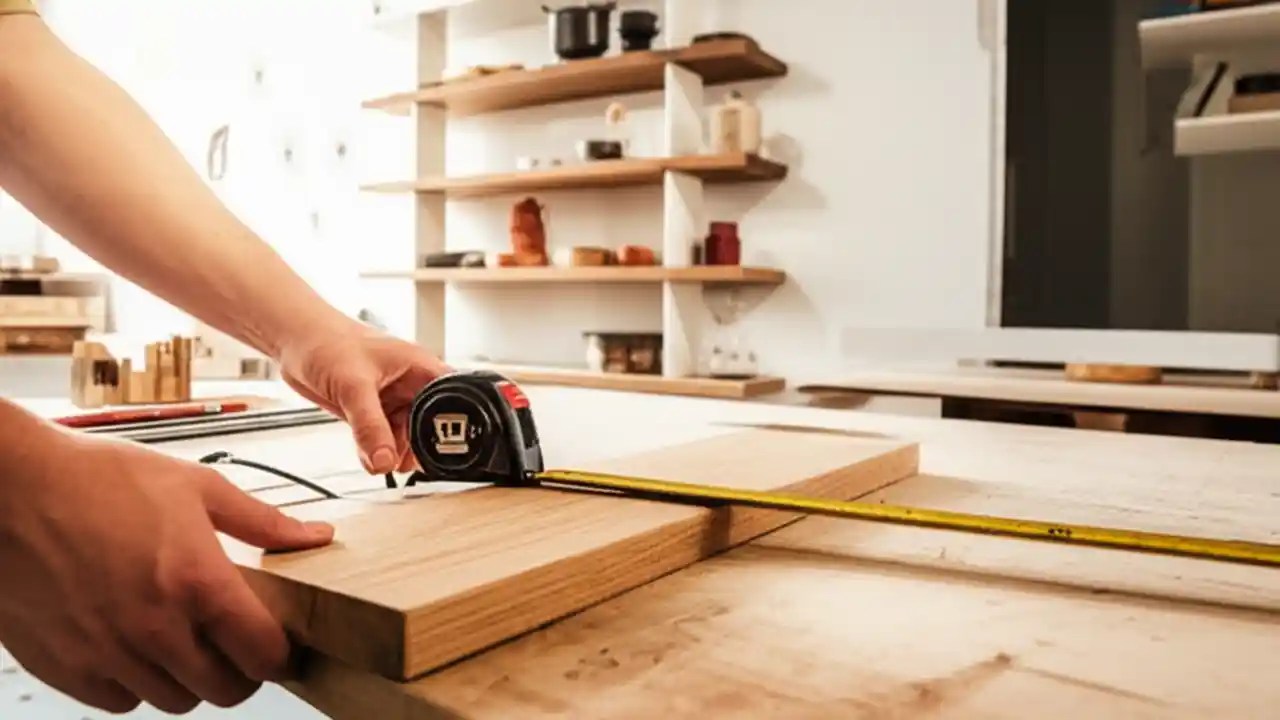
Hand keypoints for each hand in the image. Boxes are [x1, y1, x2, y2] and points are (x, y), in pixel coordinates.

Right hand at [0, 419, 333, 713]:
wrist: (8, 488)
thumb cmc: (97, 478)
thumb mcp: (195, 486)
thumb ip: (262, 521)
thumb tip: (315, 536)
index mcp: (196, 582)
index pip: (263, 654)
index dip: (282, 656)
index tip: (283, 647)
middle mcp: (154, 627)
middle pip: (225, 690)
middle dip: (242, 672)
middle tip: (237, 644)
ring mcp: (107, 653)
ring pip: (175, 700)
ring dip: (191, 679)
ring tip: (187, 639)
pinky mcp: (65, 667)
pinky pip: (120, 702)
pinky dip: (138, 685)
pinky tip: (138, 647)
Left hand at [277, 320, 450, 474]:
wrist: (294, 341)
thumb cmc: (327, 341)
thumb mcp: (354, 386)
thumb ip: (370, 426)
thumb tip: (384, 460)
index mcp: (419, 367)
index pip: (452, 399)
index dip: (452, 424)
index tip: (440, 449)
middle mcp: (410, 384)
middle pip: (430, 424)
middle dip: (417, 446)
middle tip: (403, 463)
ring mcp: (391, 398)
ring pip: (405, 435)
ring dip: (394, 453)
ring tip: (381, 463)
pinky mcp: (372, 410)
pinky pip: (382, 438)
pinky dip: (377, 452)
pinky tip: (369, 459)